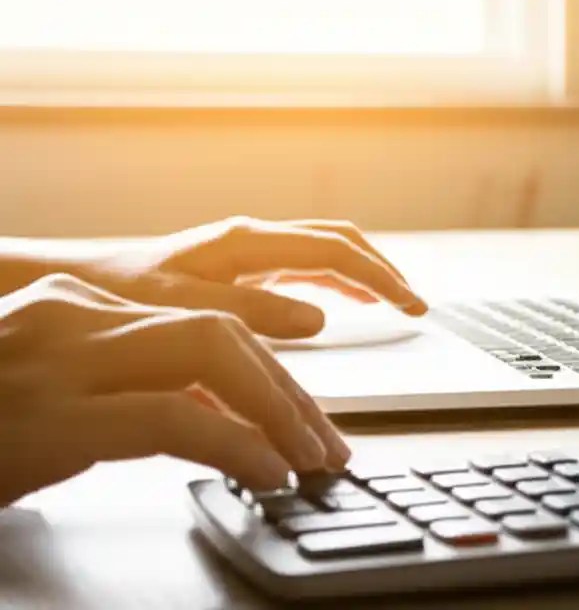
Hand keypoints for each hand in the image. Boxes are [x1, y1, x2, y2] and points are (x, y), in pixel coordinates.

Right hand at [0, 274, 349, 505]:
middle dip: (288, 390)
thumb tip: (222, 421)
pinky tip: (265, 473)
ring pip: (210, 356)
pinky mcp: (50, 414)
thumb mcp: (58, 405)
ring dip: (277, 410)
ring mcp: (57, 359)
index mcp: (75, 307)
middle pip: (220, 331)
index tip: (305, 420)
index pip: (206, 324)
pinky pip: (175, 418)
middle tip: (325, 443)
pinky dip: (237, 446)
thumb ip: (134, 397)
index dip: (271, 375)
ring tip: (308, 460)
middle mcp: (71, 316)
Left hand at [67, 217, 426, 338]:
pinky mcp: (244, 262)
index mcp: (247, 243)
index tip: (410, 307)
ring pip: (328, 248)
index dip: (380, 279)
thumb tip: (320, 319)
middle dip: (384, 271)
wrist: (86, 284)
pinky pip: (307, 262)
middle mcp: (254, 237)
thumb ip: (256, 314)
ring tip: (397, 303)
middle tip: (416, 306)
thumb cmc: (125, 298)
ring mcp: (251, 247)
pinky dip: (339, 278)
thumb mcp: (187, 311)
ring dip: (366, 273)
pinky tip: (350, 301)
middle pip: (341, 241)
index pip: (334, 253)